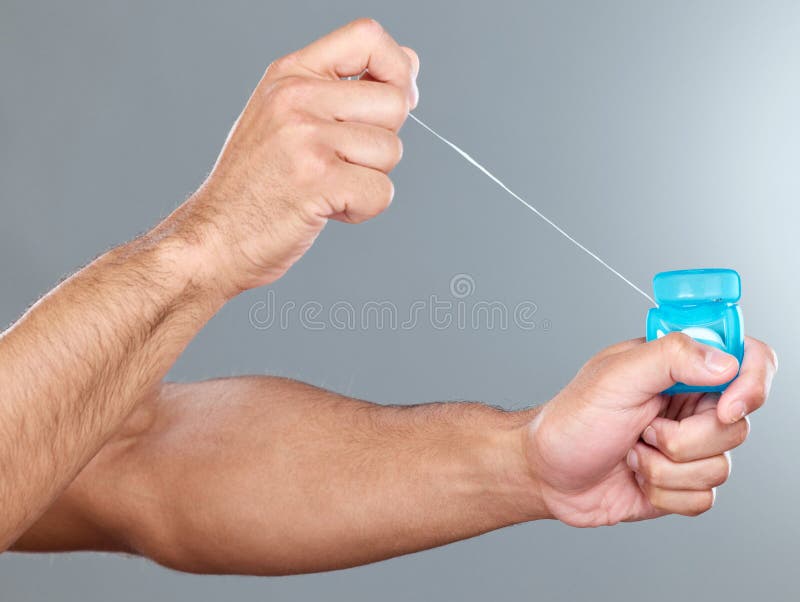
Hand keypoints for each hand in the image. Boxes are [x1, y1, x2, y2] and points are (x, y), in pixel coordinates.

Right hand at [171, 19, 418, 294]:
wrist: (213, 238)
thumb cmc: (254, 185)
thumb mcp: (287, 117)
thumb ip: (344, 89)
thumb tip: (409, 66)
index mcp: (290, 75)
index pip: (367, 37)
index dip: (397, 68)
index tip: (396, 99)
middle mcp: (296, 99)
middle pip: (394, 101)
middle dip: (382, 140)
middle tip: (340, 162)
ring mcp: (305, 139)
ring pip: (391, 150)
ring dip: (369, 179)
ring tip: (325, 187)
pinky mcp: (318, 181)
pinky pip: (382, 192)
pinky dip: (361, 210)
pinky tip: (325, 209)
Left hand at [525, 334, 776, 526]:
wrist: (546, 474)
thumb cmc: (571, 420)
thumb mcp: (614, 377)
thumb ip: (670, 357)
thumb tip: (725, 362)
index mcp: (678, 367)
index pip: (748, 359)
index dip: (751, 383)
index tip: (726, 406)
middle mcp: (689, 404)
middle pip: (737, 425)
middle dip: (683, 439)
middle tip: (642, 429)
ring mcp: (688, 445)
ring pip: (721, 467)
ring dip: (664, 468)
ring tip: (630, 452)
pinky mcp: (682, 483)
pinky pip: (704, 499)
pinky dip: (663, 493)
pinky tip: (635, 478)